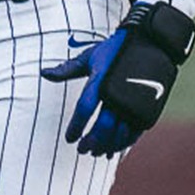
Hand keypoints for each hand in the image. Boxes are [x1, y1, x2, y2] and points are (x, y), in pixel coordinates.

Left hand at [40, 1, 194, 157]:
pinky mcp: (148, 108)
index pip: (84, 109)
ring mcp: (135, 102)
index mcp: (101, 80)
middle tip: (82, 150)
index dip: (75, 127)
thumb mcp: (90, 56)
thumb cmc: (115, 49)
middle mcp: (118, 93)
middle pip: (103, 127)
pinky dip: (123, 144)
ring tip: (96, 152)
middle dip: (91, 142)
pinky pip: (135, 132)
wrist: (151, 42)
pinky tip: (114, 149)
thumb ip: (67, 69)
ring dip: (106, 146)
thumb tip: (43, 72)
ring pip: (120, 134)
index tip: (69, 139)